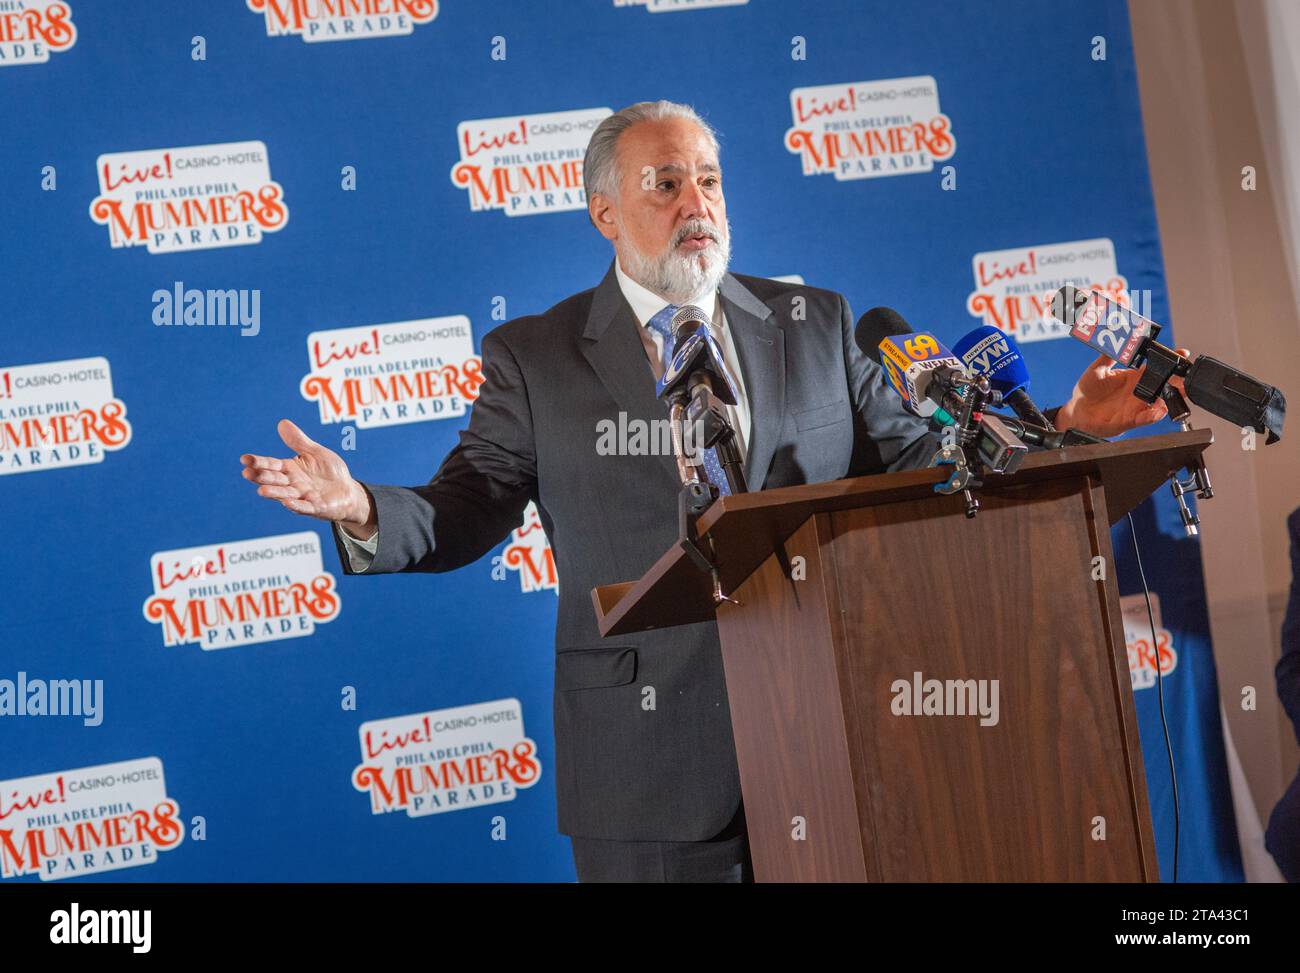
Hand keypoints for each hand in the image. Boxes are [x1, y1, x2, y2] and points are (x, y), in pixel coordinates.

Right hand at [240, 419, 375, 536]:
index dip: (258, 462)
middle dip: (261, 477)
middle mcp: (293, 483)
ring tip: (261, 490)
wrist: (348, 491)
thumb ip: (298, 441)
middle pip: (275, 479)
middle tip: (247, 473)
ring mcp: (303, 496)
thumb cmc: (329, 471)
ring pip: (286, 494)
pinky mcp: (316, 507)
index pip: (272, 464)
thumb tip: (282, 423)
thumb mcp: (315, 452)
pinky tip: (288, 502)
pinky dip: (296, 506)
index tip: (245, 459)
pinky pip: (305, 507)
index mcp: (290, 469)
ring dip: (274, 493)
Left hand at [1054, 348, 1190, 437]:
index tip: (1181, 353)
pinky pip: (1146, 418)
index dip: (1170, 360)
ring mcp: (1137, 405)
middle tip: (1185, 375)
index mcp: (1134, 376)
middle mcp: (1139, 391)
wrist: (1078, 411)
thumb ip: (1109, 356)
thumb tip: (1118, 340)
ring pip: (1162, 402)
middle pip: (1166, 385)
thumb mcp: (1097, 369)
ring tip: (1177, 392)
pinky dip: (1154, 415)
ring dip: (1172, 397)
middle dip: (1179, 380)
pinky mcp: (1131, 419)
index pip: (1157, 366)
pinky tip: (1158, 410)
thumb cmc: (1088, 391)